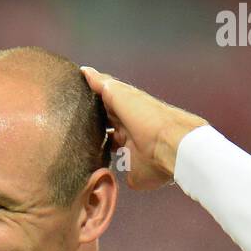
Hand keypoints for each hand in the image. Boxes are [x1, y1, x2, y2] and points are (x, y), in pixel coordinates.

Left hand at [80, 68, 207, 189]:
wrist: (171, 145)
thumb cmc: (159, 163)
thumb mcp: (138, 174)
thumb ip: (127, 174)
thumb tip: (126, 178)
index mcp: (132, 139)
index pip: (113, 136)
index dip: (103, 137)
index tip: (90, 141)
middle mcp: (129, 120)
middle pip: (108, 114)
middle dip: (96, 114)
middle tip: (79, 112)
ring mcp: (125, 106)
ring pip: (105, 96)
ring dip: (94, 93)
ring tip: (79, 85)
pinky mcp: (118, 94)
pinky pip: (101, 83)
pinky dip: (92, 78)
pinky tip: (82, 72)